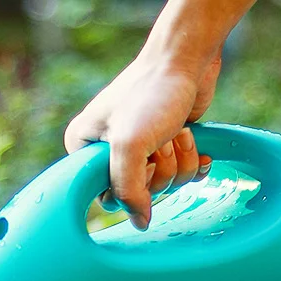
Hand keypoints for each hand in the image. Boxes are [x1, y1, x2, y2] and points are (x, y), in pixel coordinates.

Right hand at [64, 53, 221, 229]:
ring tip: (178, 132)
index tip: (141, 160)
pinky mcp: (165, 144)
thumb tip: (140, 224)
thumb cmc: (151, 93)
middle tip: (162, 141)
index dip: (131, 186)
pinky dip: (194, 161)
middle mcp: (107, 151)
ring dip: (180, 161)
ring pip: (164, 184)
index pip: (106, 197)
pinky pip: (181, 174)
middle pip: (138, 193)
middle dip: (160, 170)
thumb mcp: (129, 145)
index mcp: (83, 149)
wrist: (186, 56)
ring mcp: (138, 149)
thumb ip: (129, 191)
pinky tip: (197, 144)